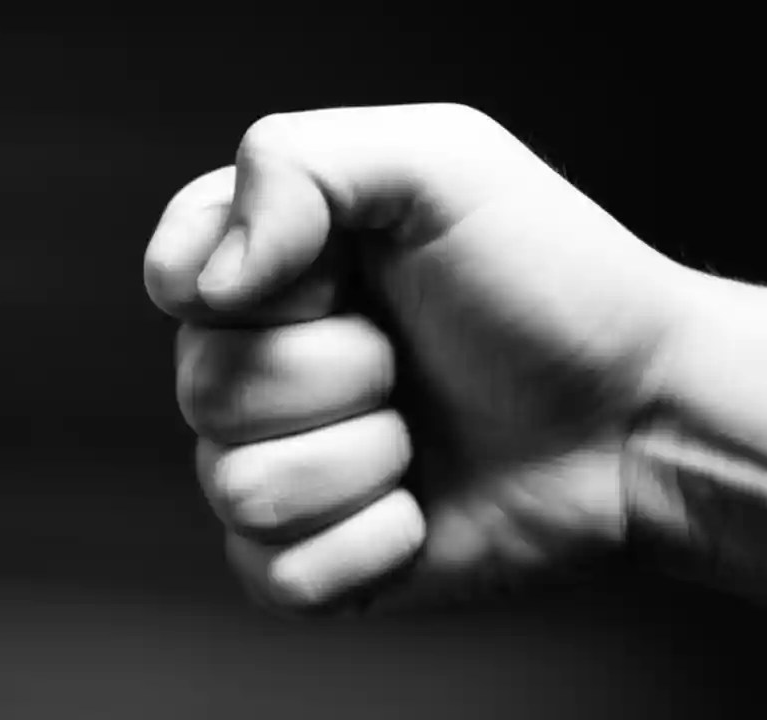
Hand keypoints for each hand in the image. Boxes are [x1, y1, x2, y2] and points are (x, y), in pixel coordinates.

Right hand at [145, 104, 687, 611]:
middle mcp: (258, 363)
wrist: (639, 416)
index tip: (342, 274)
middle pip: (201, 389)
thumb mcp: (439, 162)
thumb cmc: (551, 280)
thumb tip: (210, 282)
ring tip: (421, 430)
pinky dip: (367, 545)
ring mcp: (284, 464)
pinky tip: (418, 509)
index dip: (250, 286)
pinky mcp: (315, 555)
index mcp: (270, 267)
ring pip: (239, 488)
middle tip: (407, 357)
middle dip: (333, 375)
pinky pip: (277, 574)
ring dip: (360, 461)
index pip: (172, 276)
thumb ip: (295, 165)